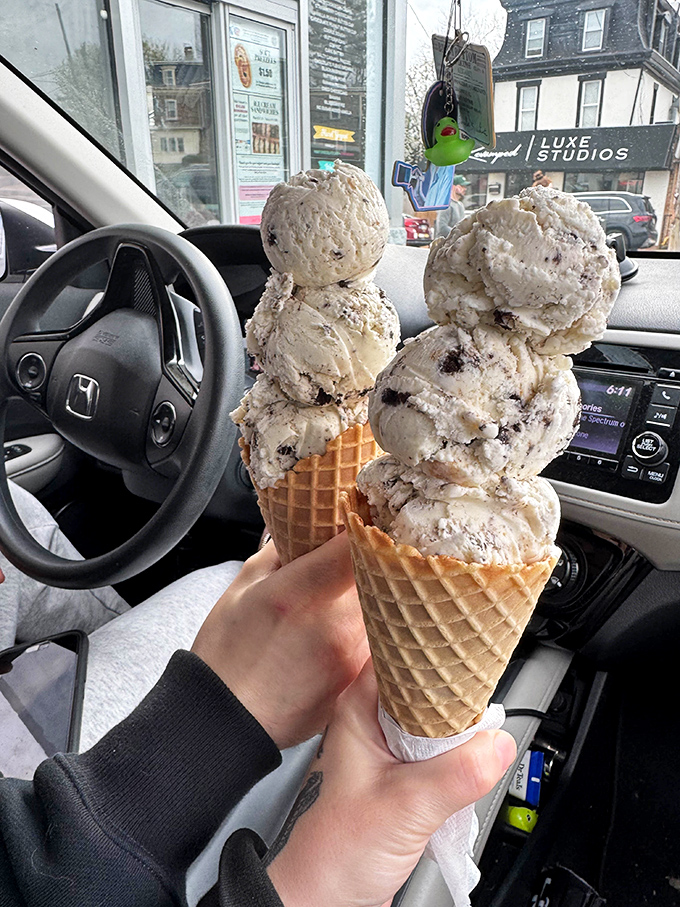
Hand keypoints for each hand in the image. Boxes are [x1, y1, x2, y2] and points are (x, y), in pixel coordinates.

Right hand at [191, 533, 368, 749]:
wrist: (226, 722)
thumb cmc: (226, 654)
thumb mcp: (243, 588)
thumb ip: (280, 552)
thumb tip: (306, 528)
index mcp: (298, 592)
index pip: (353, 545)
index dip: (365, 526)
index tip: (365, 516)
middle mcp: (332, 623)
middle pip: (376, 574)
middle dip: (370, 560)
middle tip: (358, 555)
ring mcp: (350, 654)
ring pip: (382, 607)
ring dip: (372, 595)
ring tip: (342, 598)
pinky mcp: (357, 680)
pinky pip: (376, 641)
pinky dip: (366, 629)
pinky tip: (341, 632)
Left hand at [266, 662, 516, 906]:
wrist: (334, 893)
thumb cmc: (340, 848)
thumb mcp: (406, 806)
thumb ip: (455, 774)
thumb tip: (497, 744)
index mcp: (358, 708)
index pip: (399, 652)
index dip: (431, 644)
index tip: (465, 642)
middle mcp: (374, 719)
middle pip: (424, 680)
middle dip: (455, 685)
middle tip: (485, 685)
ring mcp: (391, 744)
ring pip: (437, 714)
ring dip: (459, 721)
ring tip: (481, 720)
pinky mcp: (408, 769)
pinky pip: (443, 744)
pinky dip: (460, 748)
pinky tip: (473, 753)